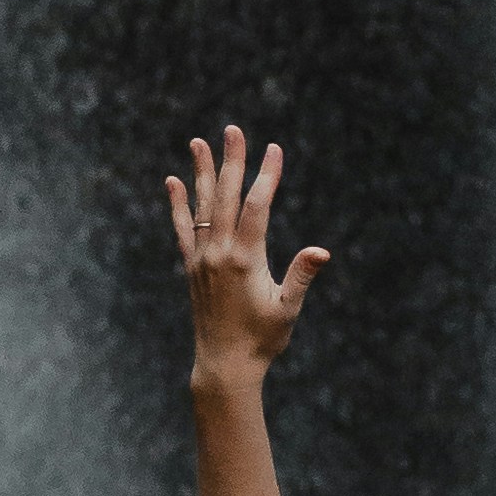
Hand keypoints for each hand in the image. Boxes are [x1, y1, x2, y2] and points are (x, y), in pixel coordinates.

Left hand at [164, 126, 328, 380]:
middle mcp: (219, 254)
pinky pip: (183, 228)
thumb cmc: (262, 340)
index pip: (257, 207)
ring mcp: (201, 259)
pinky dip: (178, 204)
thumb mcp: (286, 309)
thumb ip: (300, 276)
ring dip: (202, 173)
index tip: (274, 149)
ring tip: (198, 142)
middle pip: (226, 197)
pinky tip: (174, 182)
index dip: (266, 176)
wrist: (224, 366)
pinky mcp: (191, 268)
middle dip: (232, 161)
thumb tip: (321, 252)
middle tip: (233, 130)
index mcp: (245, 260)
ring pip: (202, 206)